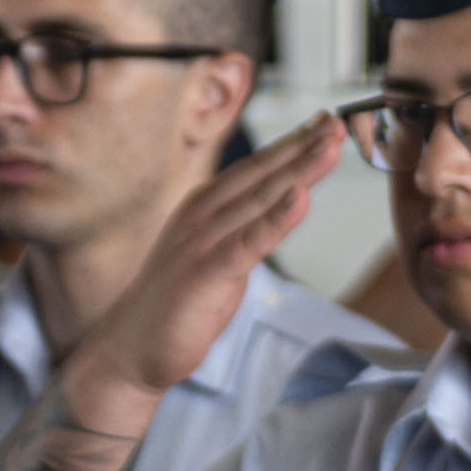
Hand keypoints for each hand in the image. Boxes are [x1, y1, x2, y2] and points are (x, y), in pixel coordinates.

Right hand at [66, 114, 349, 412]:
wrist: (132, 348)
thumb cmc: (177, 305)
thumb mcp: (218, 258)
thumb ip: (245, 233)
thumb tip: (275, 216)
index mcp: (205, 208)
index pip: (256, 170)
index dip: (292, 145)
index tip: (325, 123)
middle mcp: (203, 215)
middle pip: (262, 175)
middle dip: (302, 147)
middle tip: (338, 122)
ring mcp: (202, 241)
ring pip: (260, 199)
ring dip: (298, 171)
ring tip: (330, 145)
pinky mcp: (206, 272)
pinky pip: (248, 241)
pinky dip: (277, 217)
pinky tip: (301, 196)